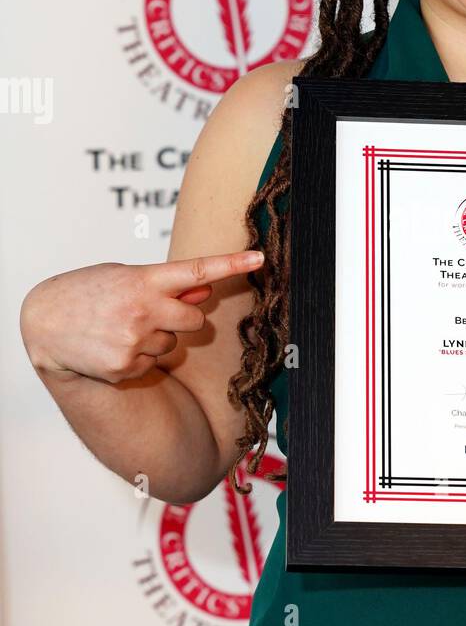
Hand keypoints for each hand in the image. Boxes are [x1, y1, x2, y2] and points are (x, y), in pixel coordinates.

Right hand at [20, 250, 264, 384]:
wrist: (45, 321)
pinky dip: (138, 356)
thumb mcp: (125, 277)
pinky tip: (112, 345)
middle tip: (152, 313)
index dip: (232, 265)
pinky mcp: (127, 366)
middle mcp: (144, 310)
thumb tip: (204, 293)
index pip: (198, 270)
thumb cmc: (88, 293)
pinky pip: (153, 362)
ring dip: (156, 337)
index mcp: (144, 280)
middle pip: (196, 321)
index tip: (261, 259)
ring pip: (173, 344)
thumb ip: (165, 286)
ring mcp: (135, 340)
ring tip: (121, 328)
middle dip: (183, 319)